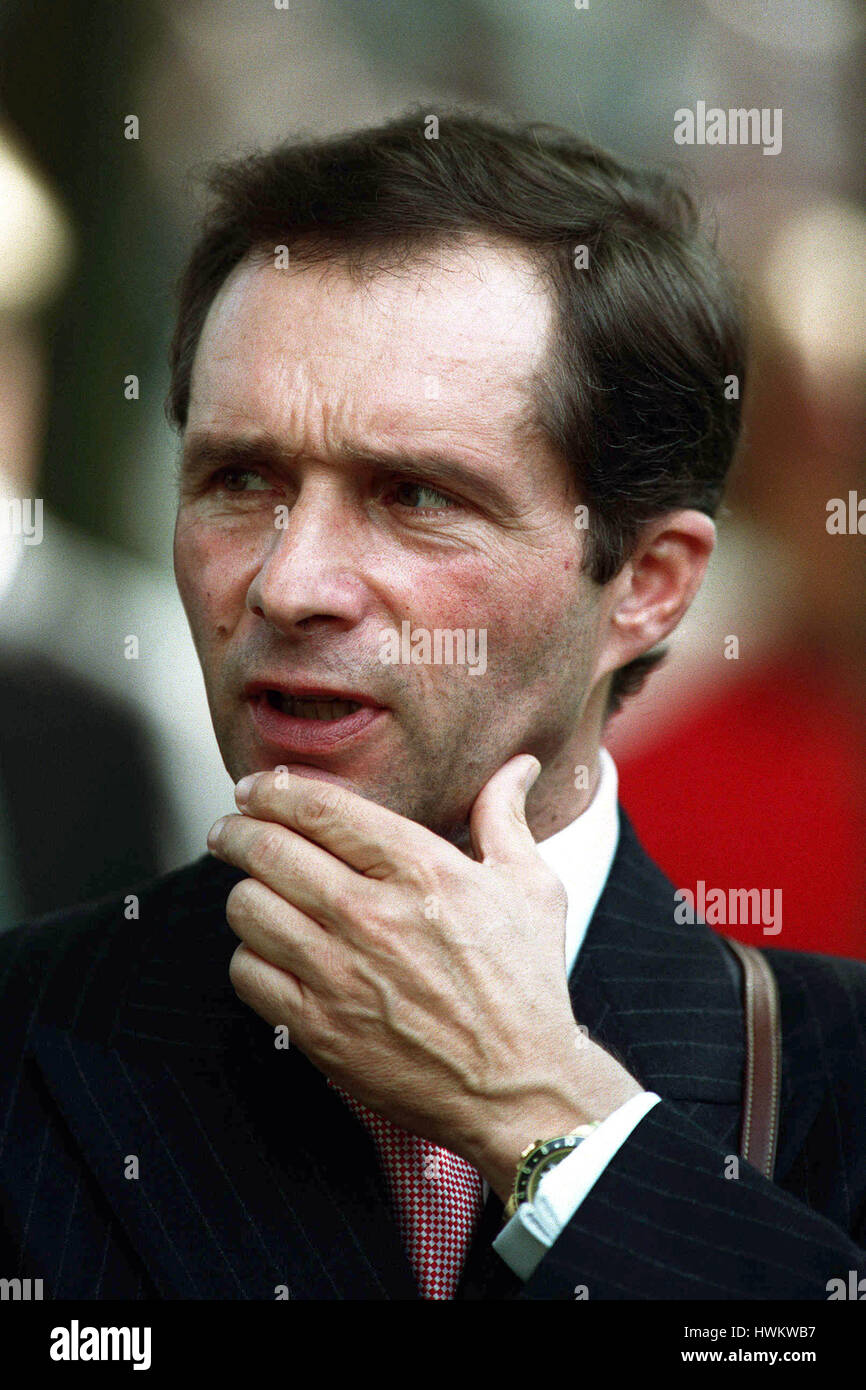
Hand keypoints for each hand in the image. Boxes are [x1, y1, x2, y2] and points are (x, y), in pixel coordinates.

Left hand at [207, 756, 643, 1199]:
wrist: (518, 1089)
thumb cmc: (526, 987)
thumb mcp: (531, 888)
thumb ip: (505, 818)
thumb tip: (518, 767)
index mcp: (422, 868)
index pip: (319, 807)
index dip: (272, 790)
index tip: (255, 790)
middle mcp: (372, 913)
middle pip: (267, 849)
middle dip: (237, 831)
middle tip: (230, 831)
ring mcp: (340, 972)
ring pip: (248, 907)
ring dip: (245, 893)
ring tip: (257, 894)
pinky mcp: (317, 1026)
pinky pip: (246, 973)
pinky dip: (250, 957)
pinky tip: (271, 954)